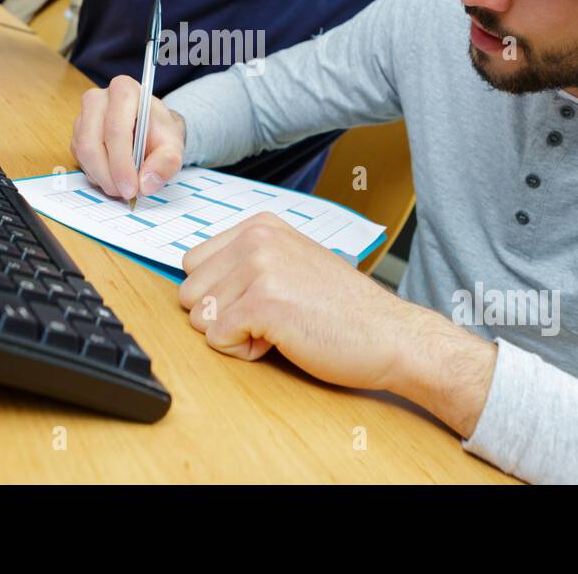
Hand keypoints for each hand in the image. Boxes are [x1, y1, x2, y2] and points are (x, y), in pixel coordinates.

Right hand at [70, 75, 185, 202]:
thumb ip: (166, 163)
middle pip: (92, 143)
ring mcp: (83, 116)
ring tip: (124, 186)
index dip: (122, 164)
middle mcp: (98, 99)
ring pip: (83, 154)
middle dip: (109, 175)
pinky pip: (80, 160)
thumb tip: (146, 184)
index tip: (132, 188)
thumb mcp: (173, 146)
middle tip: (127, 193)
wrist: (151, 129)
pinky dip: (97, 175)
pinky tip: (114, 176)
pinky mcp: (77, 133)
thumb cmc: (159, 132)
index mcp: (124, 90)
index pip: (116, 130)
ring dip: (102, 177)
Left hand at [178, 212, 417, 390]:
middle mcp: (256, 240)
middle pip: (188, 292)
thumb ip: (245, 261)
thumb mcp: (290, 262)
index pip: (192, 263)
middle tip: (269, 318)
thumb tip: (193, 281)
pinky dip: (245, 352)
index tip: (259, 299)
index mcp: (259, 226)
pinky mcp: (263, 305)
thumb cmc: (341, 308)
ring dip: (234, 334)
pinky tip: (281, 342)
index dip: (218, 293)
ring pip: (199, 318)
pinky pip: (217, 339)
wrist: (389, 334)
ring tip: (279, 328)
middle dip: (220, 315)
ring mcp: (259, 269)